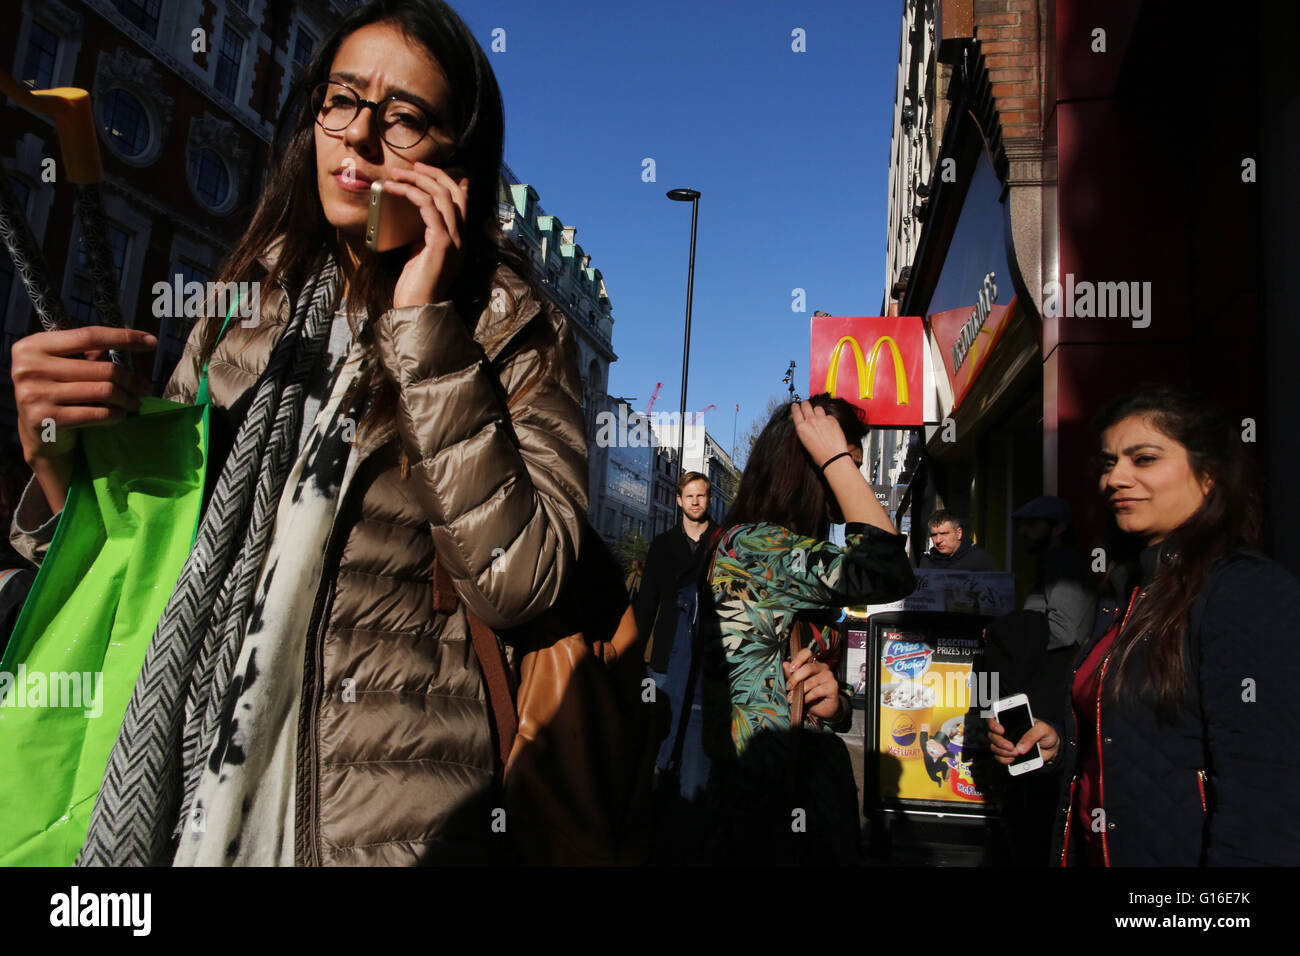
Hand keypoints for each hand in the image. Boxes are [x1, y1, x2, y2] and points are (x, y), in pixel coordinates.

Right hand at [12, 326, 156, 463]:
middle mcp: (28, 368)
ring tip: (135, 402)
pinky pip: (98, 413)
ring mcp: (34, 394)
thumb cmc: (57, 394)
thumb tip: (135, 336)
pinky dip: (117, 414)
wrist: (38, 435)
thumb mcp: (66, 366)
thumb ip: (91, 352)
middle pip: (102, 368)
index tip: (151, 341)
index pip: (88, 336)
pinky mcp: (46, 420)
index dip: (124, 337)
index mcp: (33, 346)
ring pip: (104, 391)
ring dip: (128, 398)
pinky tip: (121, 414)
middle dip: (131, 378)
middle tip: (144, 386)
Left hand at [384, 163, 468, 306]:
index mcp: (458, 239)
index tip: (426, 169)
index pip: (461, 200)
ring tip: (397, 173)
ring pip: (442, 195)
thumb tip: (417, 216)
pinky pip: (428, 208)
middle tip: (411, 165)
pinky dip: (411, 192)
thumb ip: (424, 234)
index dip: (447, 180)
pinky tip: (395, 188)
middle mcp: (461, 237)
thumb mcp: (421, 253)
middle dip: (433, 173)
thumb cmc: (416, 286)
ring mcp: (454, 239)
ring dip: (418, 179)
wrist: (418, 308)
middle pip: (454, 191)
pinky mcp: (442, 243)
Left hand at [784, 646, 842, 720]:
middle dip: (795, 678)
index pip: (807, 653)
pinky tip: (804, 701)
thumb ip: (792, 674)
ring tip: (792, 698)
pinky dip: (807, 698)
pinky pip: (816, 691)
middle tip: (788, 687)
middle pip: (807, 668)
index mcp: (814, 663)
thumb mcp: (799, 684)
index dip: (798, 659)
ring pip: (811, 681)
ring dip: (799, 691)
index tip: (790, 669)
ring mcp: (829, 676)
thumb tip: (784, 664)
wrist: (824, 707)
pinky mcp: (833, 686)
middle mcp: (823, 667)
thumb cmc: (811, 694)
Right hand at [790, 399, 850, 468]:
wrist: (833, 457)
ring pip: (817, 407)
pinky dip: (827, 418)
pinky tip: (828, 425)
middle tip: (806, 406)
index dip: (795, 407)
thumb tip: (805, 422)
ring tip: (818, 416)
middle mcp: (811, 421)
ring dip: (816, 410)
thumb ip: (804, 429)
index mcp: (801, 427)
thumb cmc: (819, 454)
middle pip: (806, 405)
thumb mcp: (805, 441)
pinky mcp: (832, 420)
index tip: (796, 405)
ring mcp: (822, 419)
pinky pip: (828, 415)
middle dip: (805, 404)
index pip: (796, 411)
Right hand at [986, 716, 1058, 766]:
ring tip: (1015, 753)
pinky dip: (1004, 760)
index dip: (992, 723)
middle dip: (1000, 742)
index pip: (994, 717)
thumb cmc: (1046, 733)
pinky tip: (1013, 759)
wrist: (1053, 747)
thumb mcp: (1042, 729)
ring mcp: (1006, 743)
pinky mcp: (1009, 754)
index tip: (1001, 730)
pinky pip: (999, 758)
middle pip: (992, 734)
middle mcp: (1006, 731)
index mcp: (1012, 720)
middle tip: (1011, 747)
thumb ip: (1031, 736)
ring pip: (994, 747)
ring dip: (1002, 752)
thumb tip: (1020, 748)